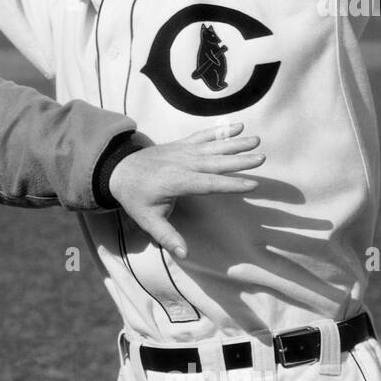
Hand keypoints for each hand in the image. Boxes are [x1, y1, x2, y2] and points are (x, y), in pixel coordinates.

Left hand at [108, 122, 262, 259]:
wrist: (118, 170)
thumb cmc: (135, 197)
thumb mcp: (147, 220)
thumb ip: (167, 236)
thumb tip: (184, 253)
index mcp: (176, 182)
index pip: (208, 184)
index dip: (230, 184)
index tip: (252, 184)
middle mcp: (182, 163)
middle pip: (215, 163)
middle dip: (239, 161)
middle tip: (261, 158)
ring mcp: (182, 151)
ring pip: (213, 147)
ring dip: (235, 143)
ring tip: (257, 140)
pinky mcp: (181, 144)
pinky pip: (203, 136)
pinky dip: (220, 131)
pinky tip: (237, 126)